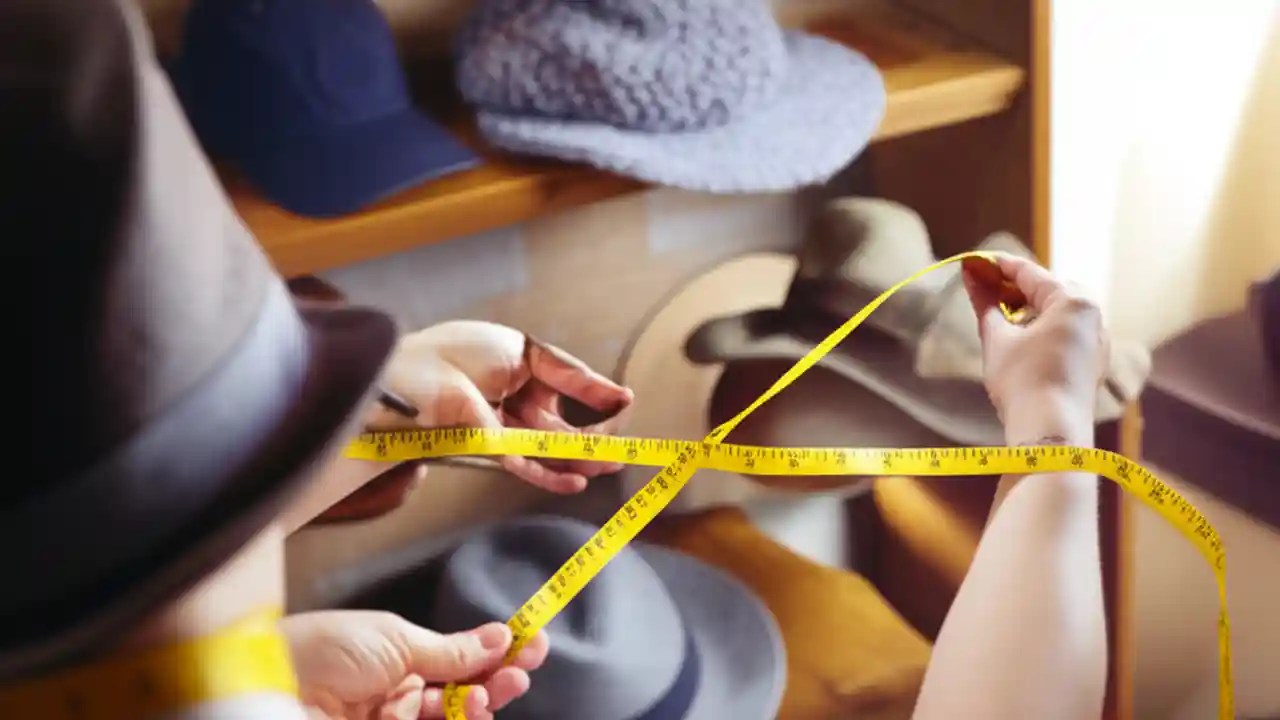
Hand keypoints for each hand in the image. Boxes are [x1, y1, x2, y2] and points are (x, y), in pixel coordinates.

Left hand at [283, 610, 548, 719]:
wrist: (273, 686)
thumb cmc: (325, 650)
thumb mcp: (396, 640)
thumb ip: (450, 650)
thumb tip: (501, 637)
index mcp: (401, 656)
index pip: (461, 658)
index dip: (499, 653)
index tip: (533, 643)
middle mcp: (401, 691)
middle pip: (463, 692)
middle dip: (498, 681)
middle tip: (523, 672)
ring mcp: (393, 719)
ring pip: (452, 717)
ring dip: (479, 704)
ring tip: (491, 693)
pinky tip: (470, 709)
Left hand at [367, 321, 633, 493]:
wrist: (409, 376)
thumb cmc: (456, 353)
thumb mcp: (521, 351)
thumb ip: (566, 372)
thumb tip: (611, 391)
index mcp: (517, 366)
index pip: (567, 382)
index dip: (596, 393)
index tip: (624, 402)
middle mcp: (512, 398)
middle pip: (561, 423)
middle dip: (593, 436)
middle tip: (621, 448)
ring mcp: (500, 426)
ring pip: (548, 446)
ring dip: (579, 458)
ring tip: (610, 466)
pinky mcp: (488, 449)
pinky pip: (524, 463)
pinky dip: (550, 474)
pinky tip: (576, 482)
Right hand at [961, 254, 1107, 443]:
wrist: (1052, 433)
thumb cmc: (1022, 380)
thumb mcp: (997, 339)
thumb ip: (985, 303)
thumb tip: (970, 274)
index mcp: (1073, 301)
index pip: (1030, 273)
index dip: (997, 266)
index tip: (973, 262)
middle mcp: (1093, 315)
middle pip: (1048, 290)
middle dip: (1014, 289)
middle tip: (983, 290)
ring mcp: (1097, 341)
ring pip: (1057, 313)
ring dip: (1028, 310)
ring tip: (997, 317)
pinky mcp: (1093, 363)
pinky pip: (1065, 334)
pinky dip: (1041, 330)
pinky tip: (1019, 342)